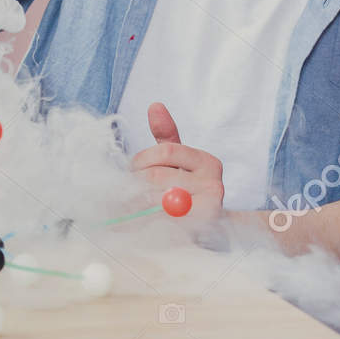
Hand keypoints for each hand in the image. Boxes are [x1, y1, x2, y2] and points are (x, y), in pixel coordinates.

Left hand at [127, 102, 224, 221]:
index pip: (165, 151)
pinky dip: (142, 221)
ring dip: (133, 203)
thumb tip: (155, 106)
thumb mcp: (179, 161)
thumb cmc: (187, 191)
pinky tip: (138, 221)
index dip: (141, 160)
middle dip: (135, 182)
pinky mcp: (194, 232)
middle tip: (126, 191)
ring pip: (153, 200)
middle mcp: (213, 185)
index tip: (133, 170)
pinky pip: (158, 222)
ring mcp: (207, 211)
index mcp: (208, 162)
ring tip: (129, 206)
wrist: (207, 231)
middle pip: (156, 176)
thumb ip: (167, 136)